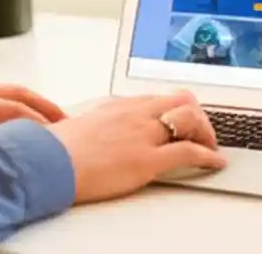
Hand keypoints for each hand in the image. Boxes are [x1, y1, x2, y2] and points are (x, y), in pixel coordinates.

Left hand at [0, 83, 65, 157]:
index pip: (13, 109)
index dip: (39, 122)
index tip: (61, 134)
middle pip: (15, 93)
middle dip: (43, 105)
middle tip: (67, 119)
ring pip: (3, 92)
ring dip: (28, 102)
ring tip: (45, 116)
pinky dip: (10, 103)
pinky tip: (7, 116)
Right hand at [48, 90, 226, 203]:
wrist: (46, 162)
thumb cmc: (56, 150)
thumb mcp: (81, 126)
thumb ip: (100, 125)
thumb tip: (104, 132)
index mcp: (119, 105)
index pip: (159, 98)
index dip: (178, 109)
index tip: (184, 119)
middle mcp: (135, 113)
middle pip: (182, 100)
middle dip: (198, 116)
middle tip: (203, 133)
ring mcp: (142, 134)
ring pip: (189, 119)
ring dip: (206, 133)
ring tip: (211, 147)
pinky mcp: (146, 159)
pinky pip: (188, 152)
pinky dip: (208, 156)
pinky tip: (215, 162)